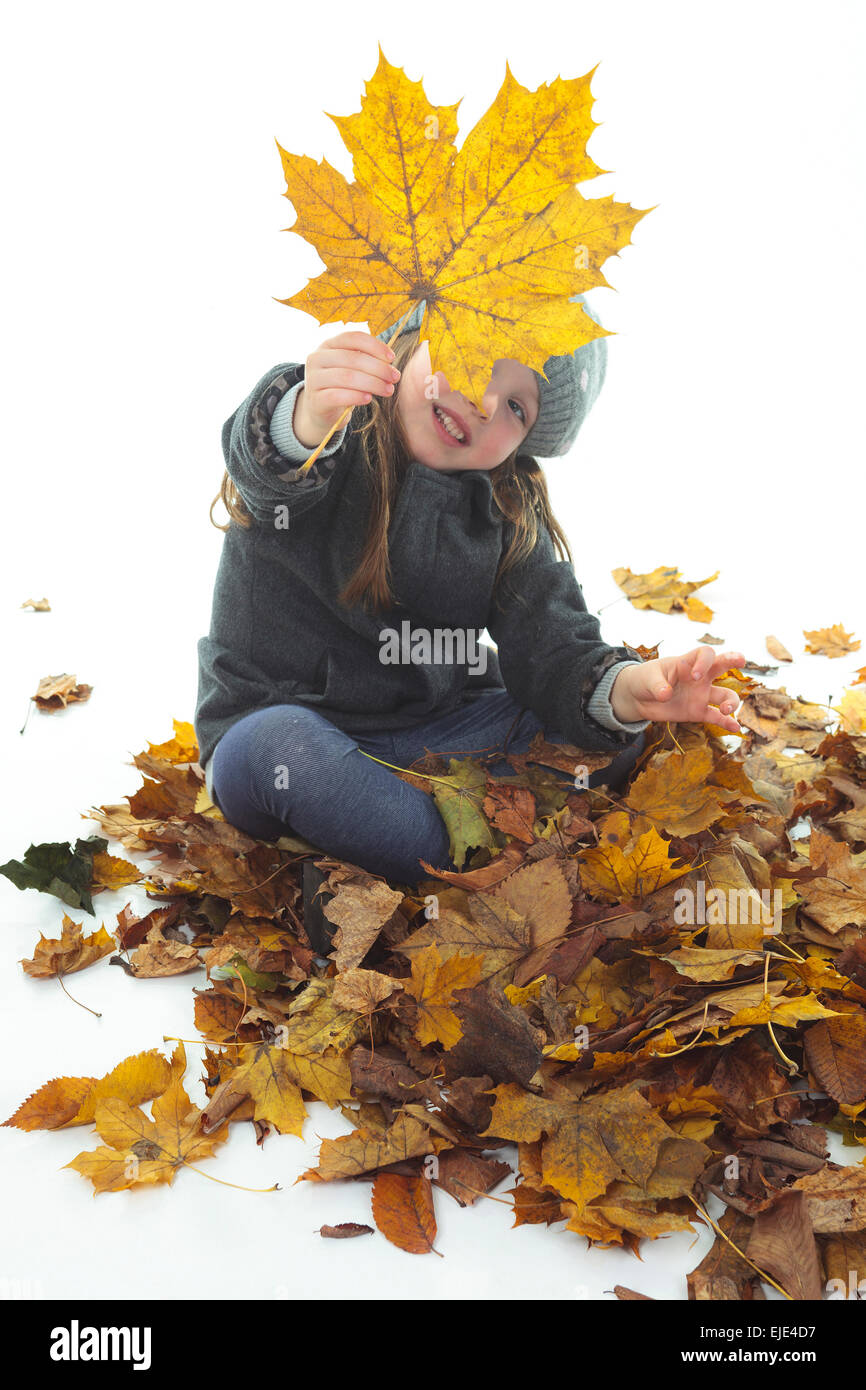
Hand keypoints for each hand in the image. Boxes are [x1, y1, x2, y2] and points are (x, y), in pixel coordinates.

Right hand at [294, 331, 401, 446]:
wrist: (321, 411)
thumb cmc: (342, 386)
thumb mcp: (352, 368)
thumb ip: (366, 359)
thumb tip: (389, 360)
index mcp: (328, 345)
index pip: (352, 338)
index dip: (374, 346)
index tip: (392, 358)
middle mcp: (317, 358)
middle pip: (352, 358)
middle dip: (378, 368)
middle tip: (395, 377)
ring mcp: (313, 379)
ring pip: (347, 377)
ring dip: (373, 383)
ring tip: (388, 390)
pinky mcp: (315, 400)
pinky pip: (338, 396)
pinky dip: (356, 397)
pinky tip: (369, 398)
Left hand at [610, 646, 745, 733]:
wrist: (638, 698)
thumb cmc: (644, 680)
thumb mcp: (647, 679)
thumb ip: (657, 685)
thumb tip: (666, 695)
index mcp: (687, 663)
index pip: (705, 654)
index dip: (705, 662)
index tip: (695, 675)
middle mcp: (699, 677)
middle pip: (721, 665)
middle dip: (733, 660)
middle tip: (740, 660)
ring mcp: (700, 694)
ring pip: (724, 695)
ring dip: (730, 702)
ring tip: (725, 710)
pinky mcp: (697, 712)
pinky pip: (716, 717)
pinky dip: (726, 722)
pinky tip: (735, 728)